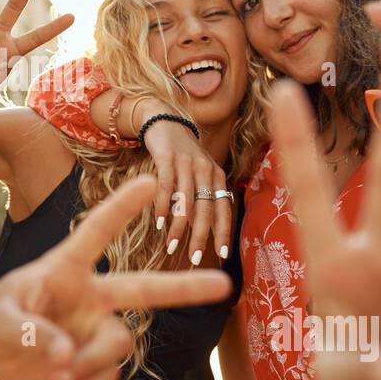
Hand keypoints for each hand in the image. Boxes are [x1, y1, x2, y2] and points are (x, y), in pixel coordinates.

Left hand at [0, 175, 231, 379]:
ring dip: (92, 364)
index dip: (121, 209)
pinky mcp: (92, 357)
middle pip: (143, 288)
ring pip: (119, 344)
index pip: (96, 234)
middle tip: (224, 284)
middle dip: (184, 287)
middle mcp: (88, 294)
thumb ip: (21, 334)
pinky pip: (108, 375)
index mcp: (63, 268)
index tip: (150, 181)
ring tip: (57, 377)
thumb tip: (63, 356)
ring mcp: (94, 326)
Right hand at [135, 100, 233, 266]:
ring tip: (171, 246)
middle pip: (205, 208)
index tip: (221, 253)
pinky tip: (157, 223)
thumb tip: (200, 232)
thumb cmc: (183, 156)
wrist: (165, 121)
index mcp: (217, 176)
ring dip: (177, 226)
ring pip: (185, 201)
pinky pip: (165, 186)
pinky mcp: (166, 157)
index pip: (223, 208)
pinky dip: (161, 206)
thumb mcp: (199, 174)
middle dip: (200, 235)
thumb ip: (202, 197)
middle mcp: (205, 169)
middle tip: (193, 258)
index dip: (223, 231)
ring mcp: (186, 162)